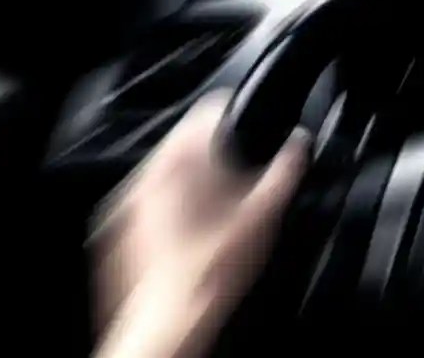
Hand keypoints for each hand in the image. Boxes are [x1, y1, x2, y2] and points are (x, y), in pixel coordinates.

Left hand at [91, 92, 309, 357]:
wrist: (172, 315)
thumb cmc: (215, 266)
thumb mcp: (264, 214)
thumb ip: (285, 171)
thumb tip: (299, 144)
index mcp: (186, 157)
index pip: (211, 108)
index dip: (238, 112)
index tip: (254, 126)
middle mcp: (153, 170)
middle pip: (189, 135)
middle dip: (217, 146)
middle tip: (243, 171)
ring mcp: (133, 196)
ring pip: (170, 164)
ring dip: (194, 170)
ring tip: (221, 199)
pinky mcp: (125, 220)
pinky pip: (154, 191)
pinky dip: (175, 195)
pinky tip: (196, 223)